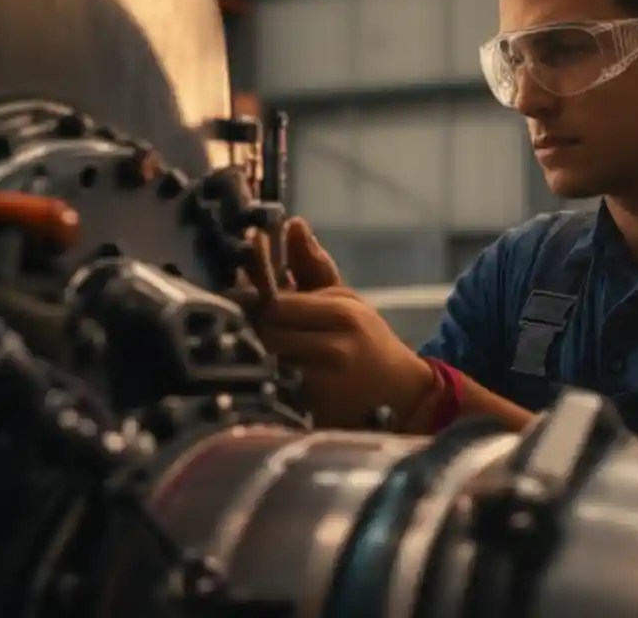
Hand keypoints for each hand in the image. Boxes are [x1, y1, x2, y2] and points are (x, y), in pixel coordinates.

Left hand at [252, 217, 435, 428]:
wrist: (401, 395)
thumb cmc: (366, 341)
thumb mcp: (346, 301)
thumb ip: (313, 266)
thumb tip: (293, 224)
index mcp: (342, 314)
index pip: (276, 301)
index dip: (252, 292)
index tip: (236, 285)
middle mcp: (333, 349)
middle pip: (265, 332)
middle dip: (249, 324)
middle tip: (236, 319)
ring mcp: (322, 386)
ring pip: (264, 360)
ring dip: (252, 351)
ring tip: (244, 344)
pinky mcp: (312, 413)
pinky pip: (271, 391)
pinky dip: (262, 380)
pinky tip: (259, 375)